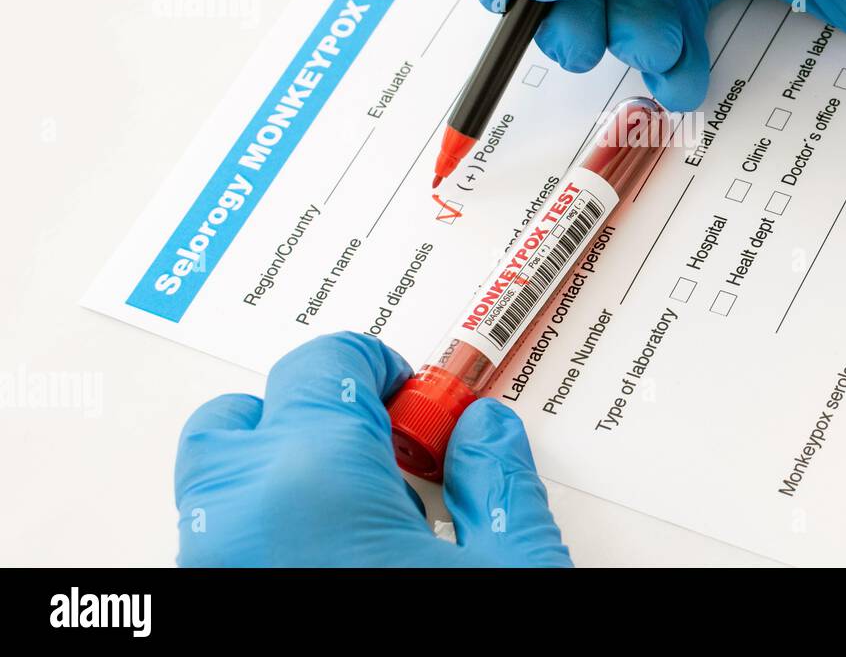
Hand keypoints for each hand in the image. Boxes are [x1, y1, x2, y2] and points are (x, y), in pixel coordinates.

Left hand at [174, 332, 570, 565]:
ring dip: (278, 472)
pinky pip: (216, 540)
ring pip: (217, 483)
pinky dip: (263, 528)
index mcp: (311, 482)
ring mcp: (208, 570)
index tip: (417, 398)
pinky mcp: (202, 609)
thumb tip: (483, 432)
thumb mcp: (513, 576)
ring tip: (354, 512)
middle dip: (311, 415)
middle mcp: (235, 520)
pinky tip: (331, 559)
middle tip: (380, 453)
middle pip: (245, 415)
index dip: (381, 368)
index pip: (326, 366)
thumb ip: (500, 485)